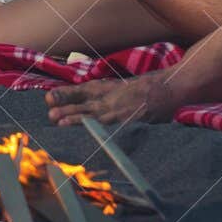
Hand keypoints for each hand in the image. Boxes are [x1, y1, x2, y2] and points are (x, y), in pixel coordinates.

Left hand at [46, 69, 184, 124]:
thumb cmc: (149, 89)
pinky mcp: (130, 120)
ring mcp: (120, 110)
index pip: (82, 91)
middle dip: (66, 107)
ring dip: (75, 119)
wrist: (172, 87)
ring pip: (93, 115)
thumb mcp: (124, 87)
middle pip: (85, 103)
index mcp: (108, 88)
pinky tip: (87, 134)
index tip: (49, 97)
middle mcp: (112, 98)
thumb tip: (91, 105)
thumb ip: (107, 94)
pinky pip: (110, 127)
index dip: (66, 94)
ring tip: (59, 121)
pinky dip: (98, 130)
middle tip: (49, 111)